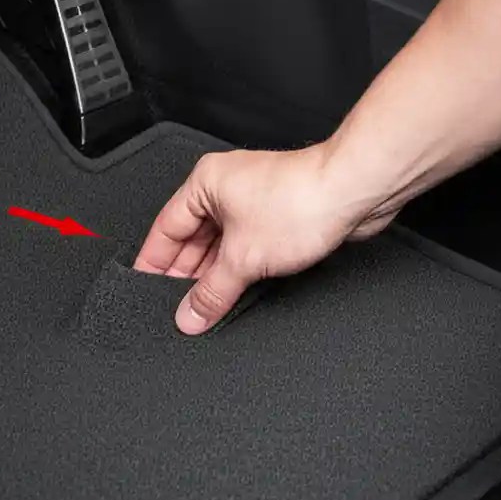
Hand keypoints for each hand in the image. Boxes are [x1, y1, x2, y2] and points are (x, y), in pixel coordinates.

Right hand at [133, 145, 398, 334]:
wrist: (356, 191)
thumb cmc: (302, 201)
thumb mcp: (242, 258)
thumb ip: (211, 292)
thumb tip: (189, 316)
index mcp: (204, 183)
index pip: (165, 228)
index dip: (154, 262)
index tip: (144, 289)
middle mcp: (226, 189)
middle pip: (192, 239)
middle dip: (185, 275)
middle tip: (174, 308)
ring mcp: (253, 203)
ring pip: (221, 247)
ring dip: (213, 276)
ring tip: (202, 309)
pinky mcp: (277, 218)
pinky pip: (246, 250)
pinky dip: (238, 272)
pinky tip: (232, 295)